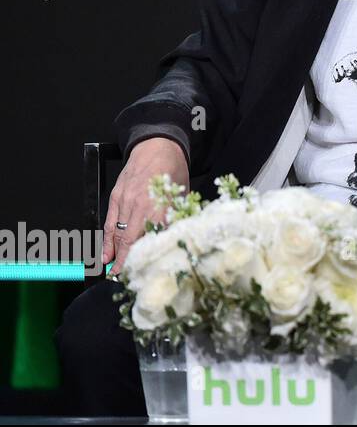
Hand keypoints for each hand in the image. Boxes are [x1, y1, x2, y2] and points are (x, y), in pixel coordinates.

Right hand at [103, 137, 187, 270]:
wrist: (157, 146)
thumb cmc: (173, 171)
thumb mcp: (181, 195)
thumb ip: (174, 217)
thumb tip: (172, 240)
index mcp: (159, 207)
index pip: (150, 240)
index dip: (145, 259)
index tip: (144, 274)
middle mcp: (139, 206)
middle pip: (130, 241)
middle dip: (126, 263)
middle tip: (125, 280)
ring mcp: (124, 202)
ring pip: (118, 234)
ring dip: (115, 256)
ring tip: (114, 274)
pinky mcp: (115, 197)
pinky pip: (109, 223)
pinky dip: (106, 240)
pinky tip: (105, 255)